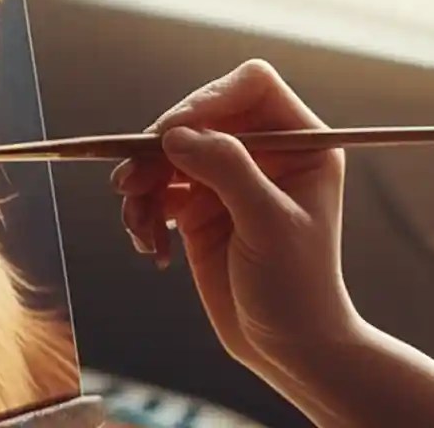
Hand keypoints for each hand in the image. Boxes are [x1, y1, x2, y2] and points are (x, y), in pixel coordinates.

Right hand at [112, 59, 359, 373]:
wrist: (285, 347)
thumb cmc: (297, 288)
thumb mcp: (269, 224)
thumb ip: (227, 171)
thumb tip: (175, 135)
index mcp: (300, 143)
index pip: (250, 86)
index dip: (208, 99)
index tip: (173, 133)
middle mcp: (262, 152)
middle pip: (196, 115)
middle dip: (159, 150)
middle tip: (134, 182)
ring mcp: (226, 178)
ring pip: (165, 153)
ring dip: (142, 185)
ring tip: (138, 225)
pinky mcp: (196, 206)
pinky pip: (153, 189)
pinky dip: (141, 214)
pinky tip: (151, 246)